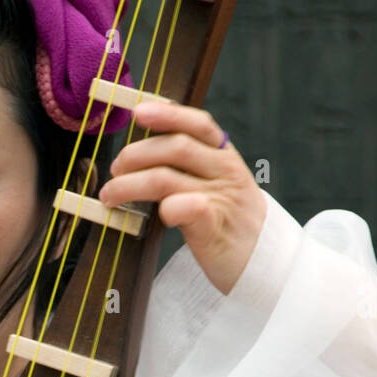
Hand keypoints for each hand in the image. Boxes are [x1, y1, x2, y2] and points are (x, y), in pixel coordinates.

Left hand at [98, 100, 267, 294]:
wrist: (266, 262)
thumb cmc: (230, 223)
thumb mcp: (218, 185)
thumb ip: (190, 167)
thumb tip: (142, 154)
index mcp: (225, 156)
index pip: (199, 124)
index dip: (168, 114)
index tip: (138, 113)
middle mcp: (226, 171)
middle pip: (175, 147)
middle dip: (136, 155)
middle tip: (115, 170)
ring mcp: (221, 199)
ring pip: (166, 178)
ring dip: (130, 185)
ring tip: (111, 195)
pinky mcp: (215, 229)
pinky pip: (188, 207)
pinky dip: (166, 207)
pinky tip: (154, 214)